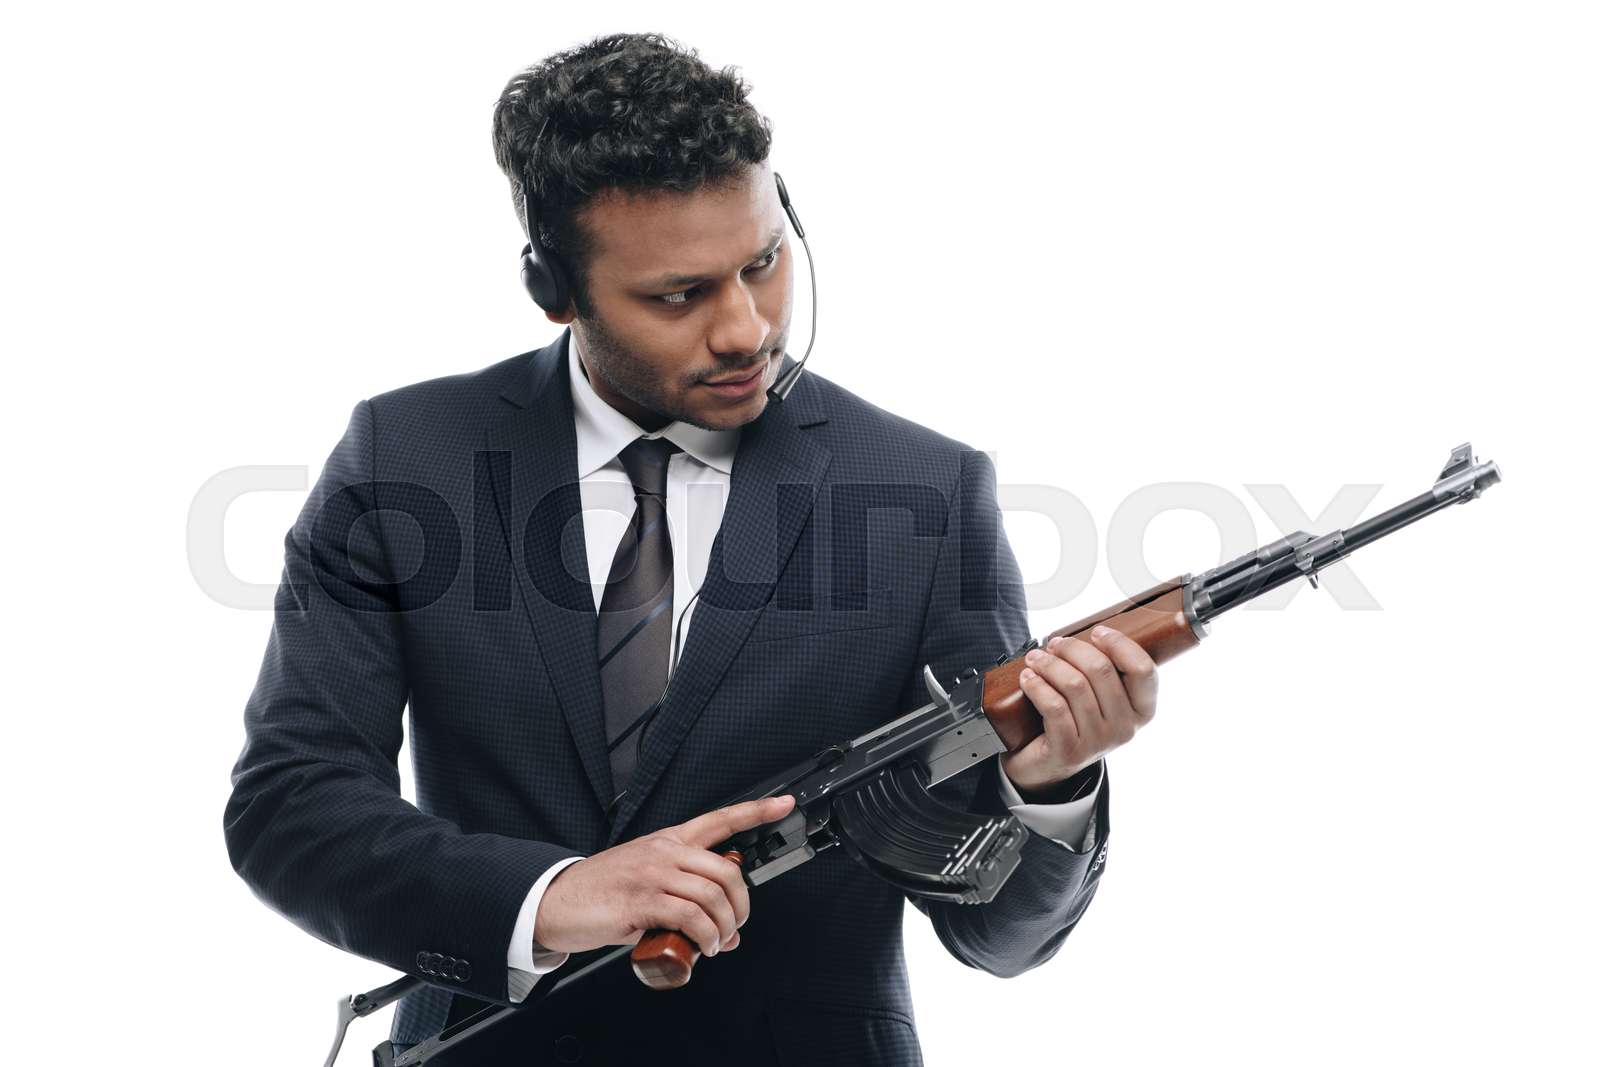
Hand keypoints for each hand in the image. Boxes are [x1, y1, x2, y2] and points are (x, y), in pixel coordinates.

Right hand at [532, 794, 795, 956]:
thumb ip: (685, 900)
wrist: (557, 901)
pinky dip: (705, 937)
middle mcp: (665, 851)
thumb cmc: (603, 891)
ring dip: (724, 927)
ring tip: (715, 943)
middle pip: (726, 870)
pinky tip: (702, 947)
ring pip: (712, 895)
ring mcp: (653, 874)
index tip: (784, 804)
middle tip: (734, 926)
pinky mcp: (642, 901)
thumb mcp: (647, 882)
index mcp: (669, 839)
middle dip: (741, 905)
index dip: (756, 811)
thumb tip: (723, 934)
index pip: (720, 818)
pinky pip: (691, 917)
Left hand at [998, 626, 1157, 797]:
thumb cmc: (1074, 719)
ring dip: (1049, 664)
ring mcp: (1099, 743)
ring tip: (1034, 659)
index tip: (1096, 632)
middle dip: (1071, 649)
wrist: (1046, 764)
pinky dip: (1037, 686)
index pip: (1143, 669)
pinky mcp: (1070, 751)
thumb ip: (1103, 669)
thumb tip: (1088, 632)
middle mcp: (1126, 728)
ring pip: (1074, 685)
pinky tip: (1027, 678)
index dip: (1119, 644)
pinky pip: (1053, 707)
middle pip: (1101, 670)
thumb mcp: (1099, 696)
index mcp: (1142, 710)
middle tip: (1053, 645)